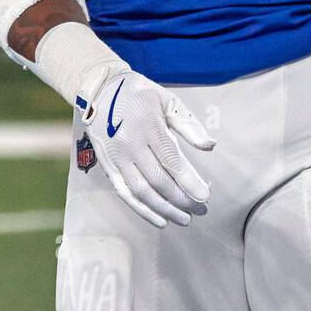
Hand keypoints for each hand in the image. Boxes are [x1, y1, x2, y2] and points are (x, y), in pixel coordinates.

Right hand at [78, 67, 214, 228]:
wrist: (99, 90)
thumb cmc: (140, 94)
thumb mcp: (167, 101)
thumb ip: (189, 125)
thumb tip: (211, 147)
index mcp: (148, 125)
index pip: (171, 160)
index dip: (189, 181)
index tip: (205, 196)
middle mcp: (130, 143)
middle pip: (158, 179)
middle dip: (181, 199)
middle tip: (201, 210)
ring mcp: (117, 156)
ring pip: (141, 191)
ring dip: (164, 209)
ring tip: (185, 220)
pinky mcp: (107, 165)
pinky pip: (124, 192)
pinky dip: (142, 210)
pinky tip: (160, 220)